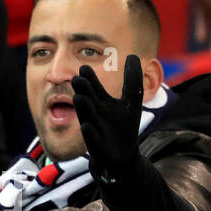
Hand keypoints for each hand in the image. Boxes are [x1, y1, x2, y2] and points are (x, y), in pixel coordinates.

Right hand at [72, 56, 143, 180]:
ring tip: (80, 98)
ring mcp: (94, 129)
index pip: (92, 86)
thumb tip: (132, 55)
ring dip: (83, 107)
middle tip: (78, 79)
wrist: (123, 155)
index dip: (89, 78)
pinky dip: (90, 133)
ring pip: (86, 116)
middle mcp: (93, 113)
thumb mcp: (131, 102)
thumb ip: (132, 81)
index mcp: (100, 101)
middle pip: (86, 98)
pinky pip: (91, 139)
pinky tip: (88, 127)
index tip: (85, 68)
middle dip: (82, 89)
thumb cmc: (123, 126)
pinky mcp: (97, 146)